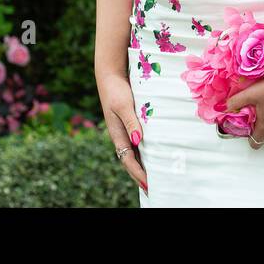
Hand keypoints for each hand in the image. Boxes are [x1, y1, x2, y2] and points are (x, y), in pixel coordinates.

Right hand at [96, 67, 148, 192]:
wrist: (110, 75)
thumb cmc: (117, 89)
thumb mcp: (124, 105)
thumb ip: (131, 122)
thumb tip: (137, 141)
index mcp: (117, 134)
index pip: (128, 160)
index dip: (138, 173)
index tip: (148, 185)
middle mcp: (121, 135)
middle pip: (130, 160)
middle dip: (140, 175)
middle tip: (152, 188)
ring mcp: (125, 129)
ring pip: (134, 152)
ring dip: (142, 165)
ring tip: (154, 176)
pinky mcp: (130, 122)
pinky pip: (137, 142)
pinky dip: (144, 151)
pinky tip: (153, 154)